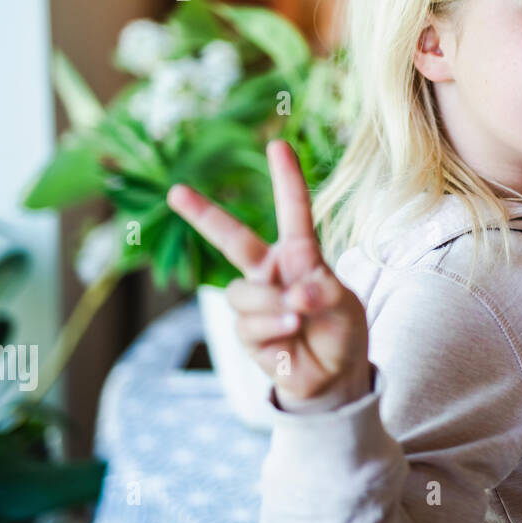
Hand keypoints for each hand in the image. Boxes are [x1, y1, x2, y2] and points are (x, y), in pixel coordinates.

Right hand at [167, 139, 369, 405]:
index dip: (286, 178)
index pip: (293, 211)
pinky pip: (249, 323)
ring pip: (242, 293)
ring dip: (273, 306)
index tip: (278, 145)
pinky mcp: (247, 331)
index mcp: (300, 255)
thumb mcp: (345, 307)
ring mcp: (256, 301)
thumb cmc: (341, 331)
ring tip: (299, 319)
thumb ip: (323, 293)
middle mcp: (271, 272)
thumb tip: (294, 293)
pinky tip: (292, 335)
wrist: (333, 377)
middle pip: (232, 238)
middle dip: (203, 215)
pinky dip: (274, 328)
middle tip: (176, 192)